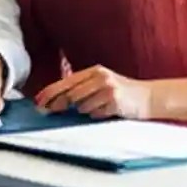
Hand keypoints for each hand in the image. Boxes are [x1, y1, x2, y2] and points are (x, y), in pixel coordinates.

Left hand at [34, 65, 153, 118]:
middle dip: (59, 104)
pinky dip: (98, 115)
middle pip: (71, 93)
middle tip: (49, 110)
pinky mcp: (115, 101)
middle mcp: (100, 77)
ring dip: (85, 111)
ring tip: (100, 107)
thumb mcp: (102, 84)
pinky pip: (95, 113)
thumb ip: (82, 88)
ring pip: (82, 106)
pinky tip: (108, 111)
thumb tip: (56, 100)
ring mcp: (108, 89)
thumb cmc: (122, 93)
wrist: (148, 98)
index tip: (38, 100)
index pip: (67, 81)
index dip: (51, 91)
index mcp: (95, 71)